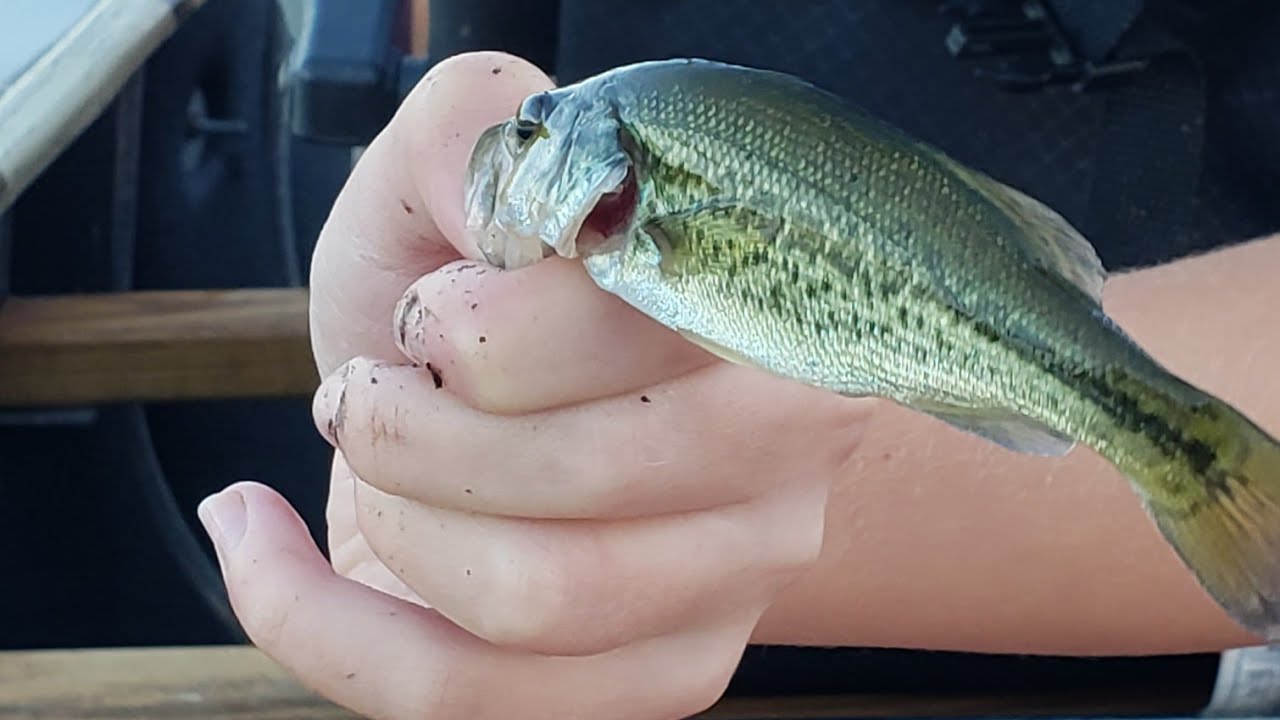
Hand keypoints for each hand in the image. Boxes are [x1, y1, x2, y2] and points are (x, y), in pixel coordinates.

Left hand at [198, 51, 871, 719]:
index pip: (619, 322)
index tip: (429, 308)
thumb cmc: (489, 282)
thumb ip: (476, 134)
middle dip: (407, 426)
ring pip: (527, 598)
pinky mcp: (661, 676)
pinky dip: (315, 617)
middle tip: (380, 387)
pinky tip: (270, 545)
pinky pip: (459, 696)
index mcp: (762, 295)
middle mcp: (786, 445)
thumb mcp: (460, 166)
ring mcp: (735, 578)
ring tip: (371, 462)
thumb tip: (503, 214)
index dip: (472, 320)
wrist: (521, 396)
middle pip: (577, 473)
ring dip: (391, 516)